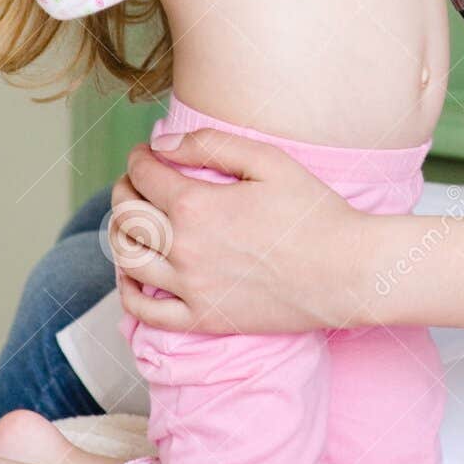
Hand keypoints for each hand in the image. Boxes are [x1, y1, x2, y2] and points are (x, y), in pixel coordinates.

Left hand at [109, 130, 370, 333]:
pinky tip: (133, 275)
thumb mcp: (269, 161)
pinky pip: (145, 312)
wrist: (344, 271)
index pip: (145, 177)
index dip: (138, 160)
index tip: (143, 153)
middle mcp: (184, 249)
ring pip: (128, 261)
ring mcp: (190, 288)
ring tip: (131, 222)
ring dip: (119, 235)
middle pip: (128, 218)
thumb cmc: (313, 212)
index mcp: (198, 206)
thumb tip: (163, 144)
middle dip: (123, 192)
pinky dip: (128, 291)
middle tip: (134, 182)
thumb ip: (212, 145)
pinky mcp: (202, 319)